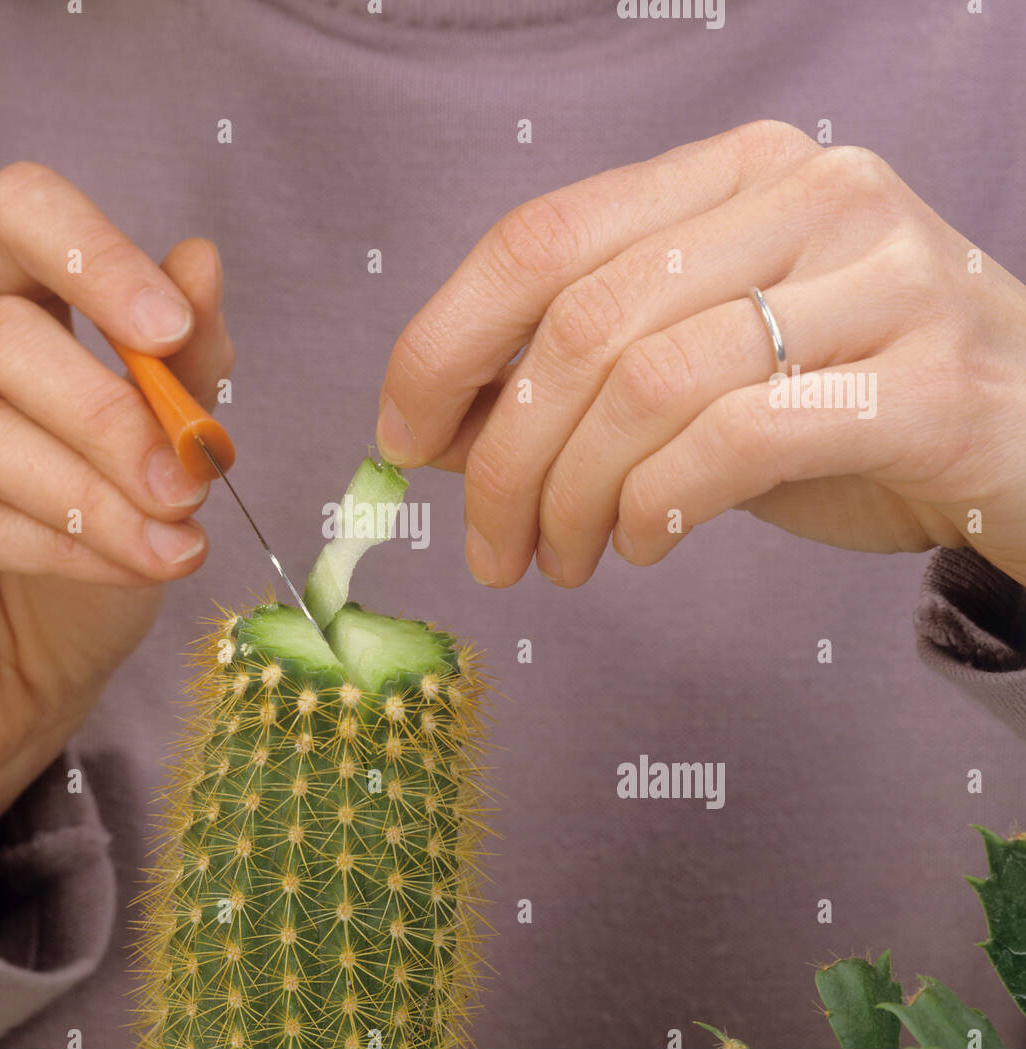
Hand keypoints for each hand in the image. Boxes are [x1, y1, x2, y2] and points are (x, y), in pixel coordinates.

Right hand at [0, 162, 233, 908]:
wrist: (14, 687)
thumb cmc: (84, 562)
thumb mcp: (156, 464)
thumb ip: (182, 370)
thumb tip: (203, 259)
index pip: (18, 216)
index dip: (94, 255)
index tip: (170, 327)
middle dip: (113, 416)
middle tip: (188, 487)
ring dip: (93, 495)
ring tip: (170, 546)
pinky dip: (50, 542)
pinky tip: (111, 566)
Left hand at [376, 120, 1025, 587]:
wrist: (1023, 436)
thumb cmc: (836, 398)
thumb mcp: (691, 370)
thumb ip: (570, 379)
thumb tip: (433, 427)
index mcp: (728, 175)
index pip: (540, 238)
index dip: (444, 340)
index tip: (400, 433)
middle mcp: (807, 196)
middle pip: (583, 322)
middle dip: (506, 456)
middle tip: (490, 548)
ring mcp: (879, 276)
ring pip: (652, 383)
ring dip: (575, 497)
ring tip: (566, 559)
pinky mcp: (926, 378)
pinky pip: (740, 438)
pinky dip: (661, 503)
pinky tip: (646, 542)